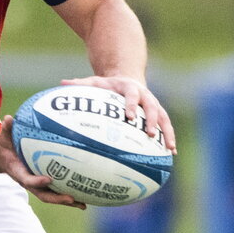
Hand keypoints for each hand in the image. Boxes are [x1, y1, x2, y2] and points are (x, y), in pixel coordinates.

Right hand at [0, 116, 86, 207]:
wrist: (3, 157)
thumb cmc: (5, 146)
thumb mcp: (3, 137)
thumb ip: (7, 129)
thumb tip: (9, 118)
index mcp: (18, 173)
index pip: (27, 180)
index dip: (37, 181)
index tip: (48, 179)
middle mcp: (29, 182)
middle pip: (44, 194)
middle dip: (57, 198)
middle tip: (71, 198)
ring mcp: (38, 185)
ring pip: (53, 196)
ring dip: (67, 201)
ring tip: (83, 204)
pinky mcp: (44, 184)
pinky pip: (57, 190)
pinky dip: (70, 194)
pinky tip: (85, 194)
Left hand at [60, 75, 177, 152]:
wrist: (126, 78)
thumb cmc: (107, 84)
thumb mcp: (94, 81)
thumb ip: (80, 83)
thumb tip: (62, 84)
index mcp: (130, 87)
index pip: (132, 95)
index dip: (132, 105)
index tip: (129, 116)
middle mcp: (145, 95)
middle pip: (153, 107)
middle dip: (152, 121)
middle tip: (150, 135)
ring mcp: (153, 104)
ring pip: (164, 118)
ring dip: (168, 133)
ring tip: (170, 149)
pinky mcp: (158, 113)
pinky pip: (166, 126)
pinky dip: (169, 138)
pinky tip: (171, 154)